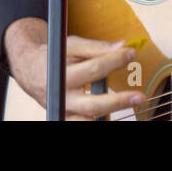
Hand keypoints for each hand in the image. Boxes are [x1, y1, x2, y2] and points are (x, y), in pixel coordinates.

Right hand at [6, 18, 144, 119]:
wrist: (31, 71)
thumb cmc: (56, 56)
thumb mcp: (72, 46)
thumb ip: (97, 47)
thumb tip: (124, 46)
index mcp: (62, 74)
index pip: (93, 68)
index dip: (114, 60)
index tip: (132, 53)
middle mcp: (62, 97)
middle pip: (92, 104)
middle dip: (118, 101)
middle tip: (140, 96)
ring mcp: (63, 112)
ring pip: (87, 121)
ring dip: (109, 117)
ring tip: (131, 109)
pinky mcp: (65, 119)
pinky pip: (80, 125)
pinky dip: (95, 122)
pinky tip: (113, 117)